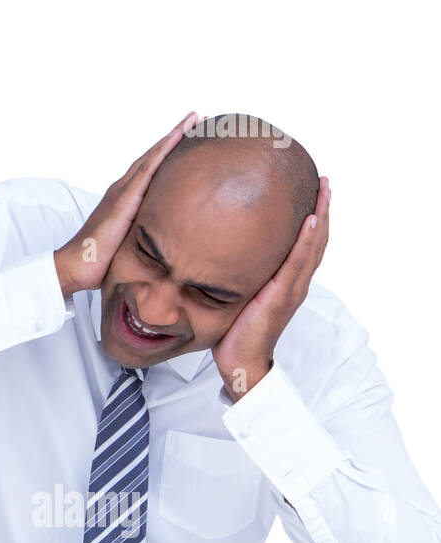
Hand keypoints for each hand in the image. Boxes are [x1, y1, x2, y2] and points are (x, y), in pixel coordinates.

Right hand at [53, 112, 197, 298]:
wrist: (75, 265)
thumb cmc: (99, 261)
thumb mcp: (130, 245)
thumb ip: (144, 237)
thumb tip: (165, 248)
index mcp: (126, 199)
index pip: (153, 169)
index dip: (171, 152)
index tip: (192, 136)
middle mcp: (124, 189)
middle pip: (154, 156)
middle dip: (177, 136)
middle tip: (200, 118)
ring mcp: (123, 191)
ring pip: (153, 156)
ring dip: (174, 136)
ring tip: (194, 119)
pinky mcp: (124, 198)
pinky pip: (147, 169)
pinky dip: (163, 151)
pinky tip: (177, 137)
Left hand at [214, 176, 330, 401]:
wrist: (240, 361)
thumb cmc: (236, 331)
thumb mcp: (237, 293)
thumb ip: (238, 272)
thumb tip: (218, 249)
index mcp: (286, 282)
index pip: (305, 244)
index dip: (313, 218)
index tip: (313, 191)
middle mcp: (294, 282)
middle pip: (316, 239)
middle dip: (322, 209)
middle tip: (324, 181)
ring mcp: (291, 289)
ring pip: (312, 246)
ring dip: (320, 216)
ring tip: (323, 189)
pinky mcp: (282, 296)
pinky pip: (296, 263)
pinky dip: (306, 241)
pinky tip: (310, 220)